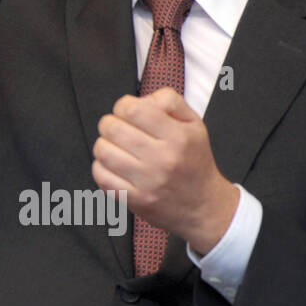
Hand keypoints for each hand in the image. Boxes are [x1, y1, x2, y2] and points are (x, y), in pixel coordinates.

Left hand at [91, 88, 239, 254]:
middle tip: (118, 129)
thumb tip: (142, 99)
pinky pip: (101, 176)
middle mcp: (164, 159)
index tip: (126, 111)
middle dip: (110, 123)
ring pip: (103, 151)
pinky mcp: (135, 200)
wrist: (203, 206)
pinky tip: (115, 166)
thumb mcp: (194, 124)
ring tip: (116, 147)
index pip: (133, 110)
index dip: (123, 105)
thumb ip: (169, 101)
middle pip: (112, 128)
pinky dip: (101, 167)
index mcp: (178, 137)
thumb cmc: (194, 162)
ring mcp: (148, 182)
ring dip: (104, 145)